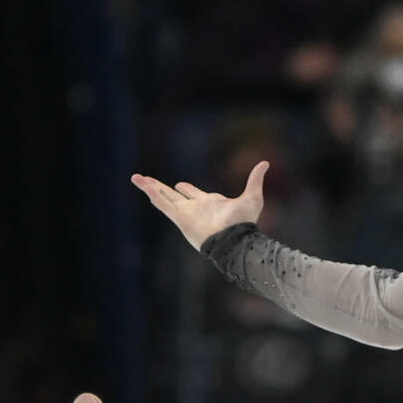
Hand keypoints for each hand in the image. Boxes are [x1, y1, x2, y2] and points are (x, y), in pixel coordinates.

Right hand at [132, 162, 267, 248]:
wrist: (233, 240)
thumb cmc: (243, 223)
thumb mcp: (252, 196)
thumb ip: (255, 179)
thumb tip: (265, 162)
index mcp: (209, 204)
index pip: (194, 194)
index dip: (187, 189)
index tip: (180, 184)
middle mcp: (194, 208)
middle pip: (174, 195)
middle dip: (162, 187)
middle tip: (149, 180)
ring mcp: (185, 212)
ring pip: (163, 197)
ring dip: (150, 187)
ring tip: (136, 178)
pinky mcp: (179, 216)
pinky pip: (162, 202)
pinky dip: (152, 192)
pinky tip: (142, 183)